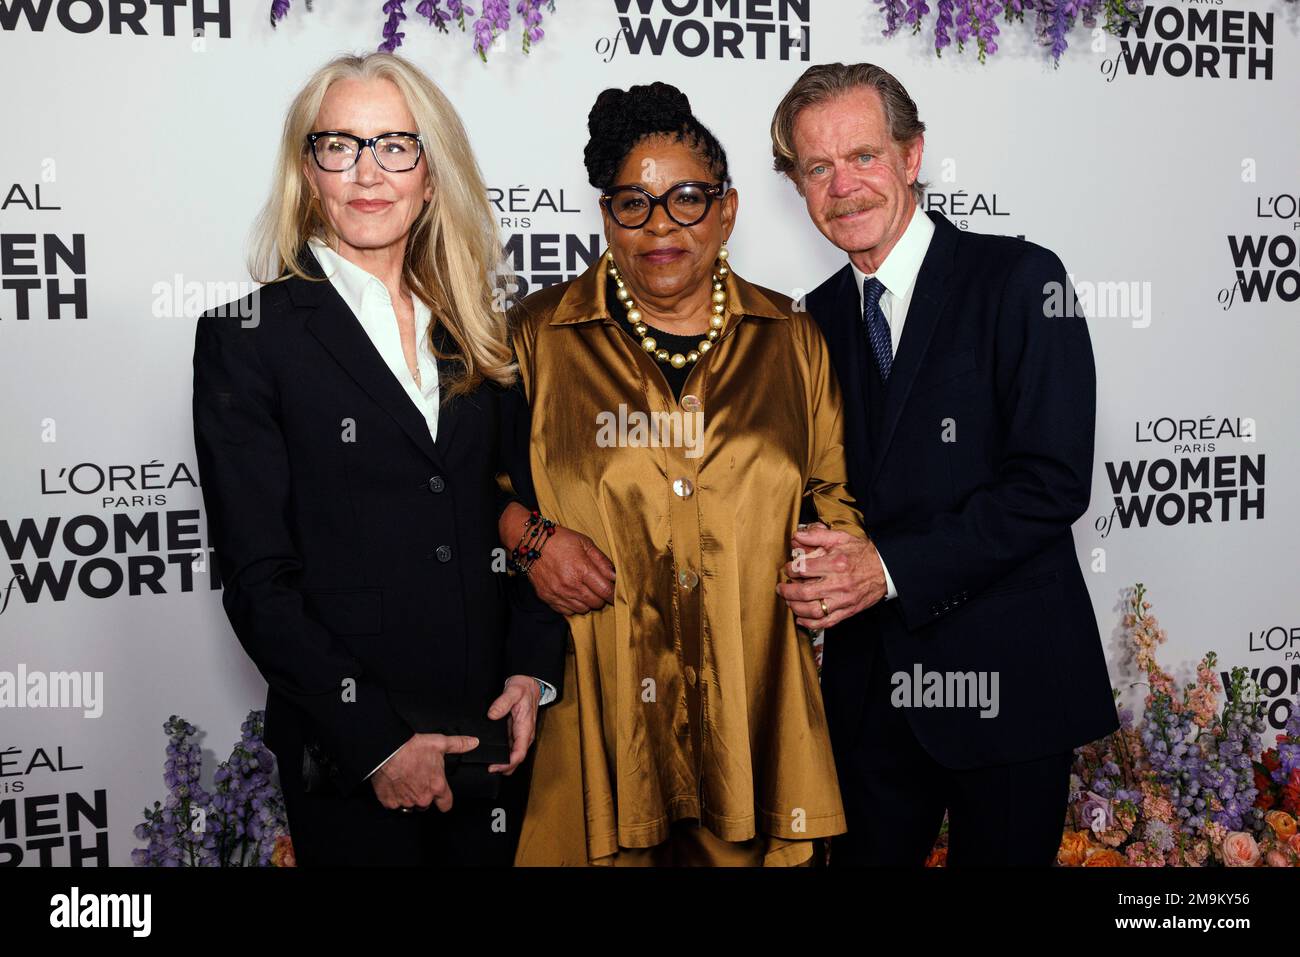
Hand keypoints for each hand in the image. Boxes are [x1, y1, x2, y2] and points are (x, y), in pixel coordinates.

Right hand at [371, 732, 479, 812]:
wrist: (387, 750)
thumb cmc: (412, 748)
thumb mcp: (439, 743)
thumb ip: (458, 744)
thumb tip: (473, 743)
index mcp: (436, 786)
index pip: (446, 805)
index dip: (444, 800)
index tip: (441, 795)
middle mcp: (422, 797)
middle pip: (427, 804)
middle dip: (424, 794)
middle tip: (418, 779)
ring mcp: (405, 802)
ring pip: (410, 805)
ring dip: (409, 797)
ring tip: (406, 781)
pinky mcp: (390, 802)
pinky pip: (394, 804)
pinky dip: (394, 797)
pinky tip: (395, 784)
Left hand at [486, 675, 540, 774]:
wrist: (530, 684)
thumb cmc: (523, 688)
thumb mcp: (513, 691)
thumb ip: (502, 703)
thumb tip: (492, 715)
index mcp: (525, 728)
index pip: (519, 753)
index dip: (508, 763)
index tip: (495, 766)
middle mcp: (525, 734)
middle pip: (517, 758)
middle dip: (505, 767)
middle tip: (489, 769)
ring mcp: (520, 734)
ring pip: (514, 755)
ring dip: (504, 762)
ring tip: (489, 765)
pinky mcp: (516, 732)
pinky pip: (511, 748)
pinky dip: (503, 754)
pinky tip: (493, 755)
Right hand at [499, 502, 614, 614]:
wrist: (531, 543)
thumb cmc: (560, 540)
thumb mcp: (585, 543)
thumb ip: (602, 561)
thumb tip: (616, 576)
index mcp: (582, 569)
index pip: (606, 591)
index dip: (613, 594)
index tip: (615, 592)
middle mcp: (570, 584)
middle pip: (596, 603)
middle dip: (601, 597)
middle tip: (598, 587)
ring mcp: (558, 593)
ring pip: (583, 610)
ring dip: (587, 602)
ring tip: (584, 589)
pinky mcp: (548, 598)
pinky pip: (568, 611)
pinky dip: (573, 606)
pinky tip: (572, 593)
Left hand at [776, 526, 886, 629]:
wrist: (885, 569)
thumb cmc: (861, 553)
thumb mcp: (840, 538)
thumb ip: (817, 536)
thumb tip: (797, 536)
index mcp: (836, 563)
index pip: (803, 569)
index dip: (790, 570)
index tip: (788, 569)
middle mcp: (839, 583)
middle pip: (804, 592)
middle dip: (787, 591)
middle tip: (781, 588)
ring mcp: (843, 599)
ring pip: (813, 610)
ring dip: (796, 607)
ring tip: (789, 601)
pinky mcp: (848, 611)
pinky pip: (826, 622)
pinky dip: (810, 623)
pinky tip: (800, 618)